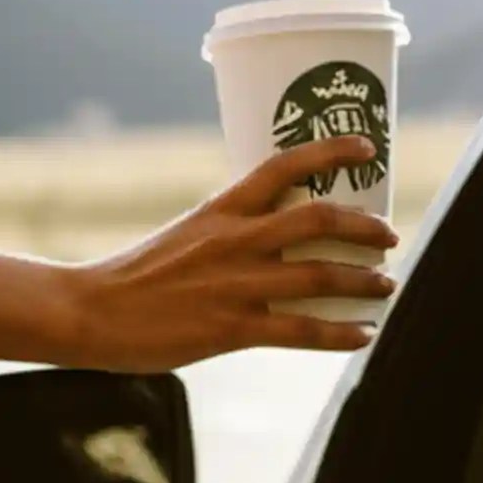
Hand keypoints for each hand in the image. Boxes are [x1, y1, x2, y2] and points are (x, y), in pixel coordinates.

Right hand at [65, 135, 399, 372]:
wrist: (93, 311)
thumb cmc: (139, 275)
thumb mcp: (188, 233)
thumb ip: (231, 229)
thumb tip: (276, 231)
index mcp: (222, 208)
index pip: (284, 165)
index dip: (332, 151)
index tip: (368, 147)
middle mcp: (236, 240)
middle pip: (318, 220)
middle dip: (364, 226)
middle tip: (389, 234)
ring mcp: (236, 284)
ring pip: (320, 276)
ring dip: (363, 281)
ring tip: (386, 285)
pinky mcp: (232, 328)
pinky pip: (301, 331)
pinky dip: (340, 332)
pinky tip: (364, 334)